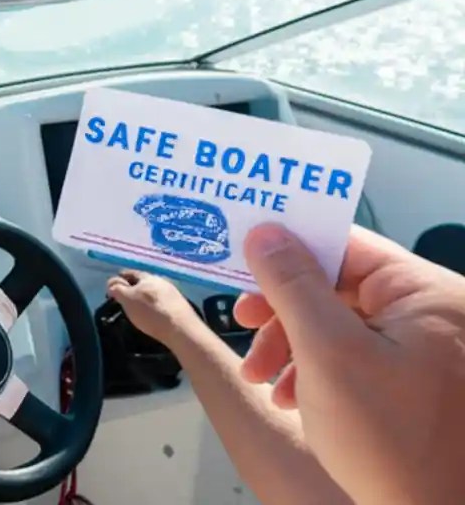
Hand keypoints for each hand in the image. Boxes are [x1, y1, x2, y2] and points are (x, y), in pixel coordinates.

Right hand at [106, 270, 203, 345]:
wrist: (181, 329)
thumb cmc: (150, 312)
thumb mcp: (127, 299)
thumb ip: (117, 289)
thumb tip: (112, 283)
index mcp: (147, 277)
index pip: (130, 273)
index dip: (120, 278)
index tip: (113, 286)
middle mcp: (161, 281)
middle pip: (144, 282)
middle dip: (134, 287)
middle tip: (125, 297)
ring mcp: (173, 293)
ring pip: (154, 292)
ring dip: (146, 297)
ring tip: (139, 307)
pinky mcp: (180, 306)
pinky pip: (163, 302)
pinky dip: (155, 305)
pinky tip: (154, 314)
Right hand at [236, 223, 464, 503]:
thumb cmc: (394, 444)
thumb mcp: (327, 354)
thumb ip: (293, 286)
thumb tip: (266, 233)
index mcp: (428, 294)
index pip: (346, 246)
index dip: (287, 251)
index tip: (241, 264)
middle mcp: (436, 313)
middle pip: (339, 284)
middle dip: (283, 312)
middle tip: (244, 327)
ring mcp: (429, 349)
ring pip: (341, 321)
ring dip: (292, 345)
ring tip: (263, 378)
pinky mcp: (418, 380)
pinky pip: (356, 353)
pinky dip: (316, 369)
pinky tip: (292, 396)